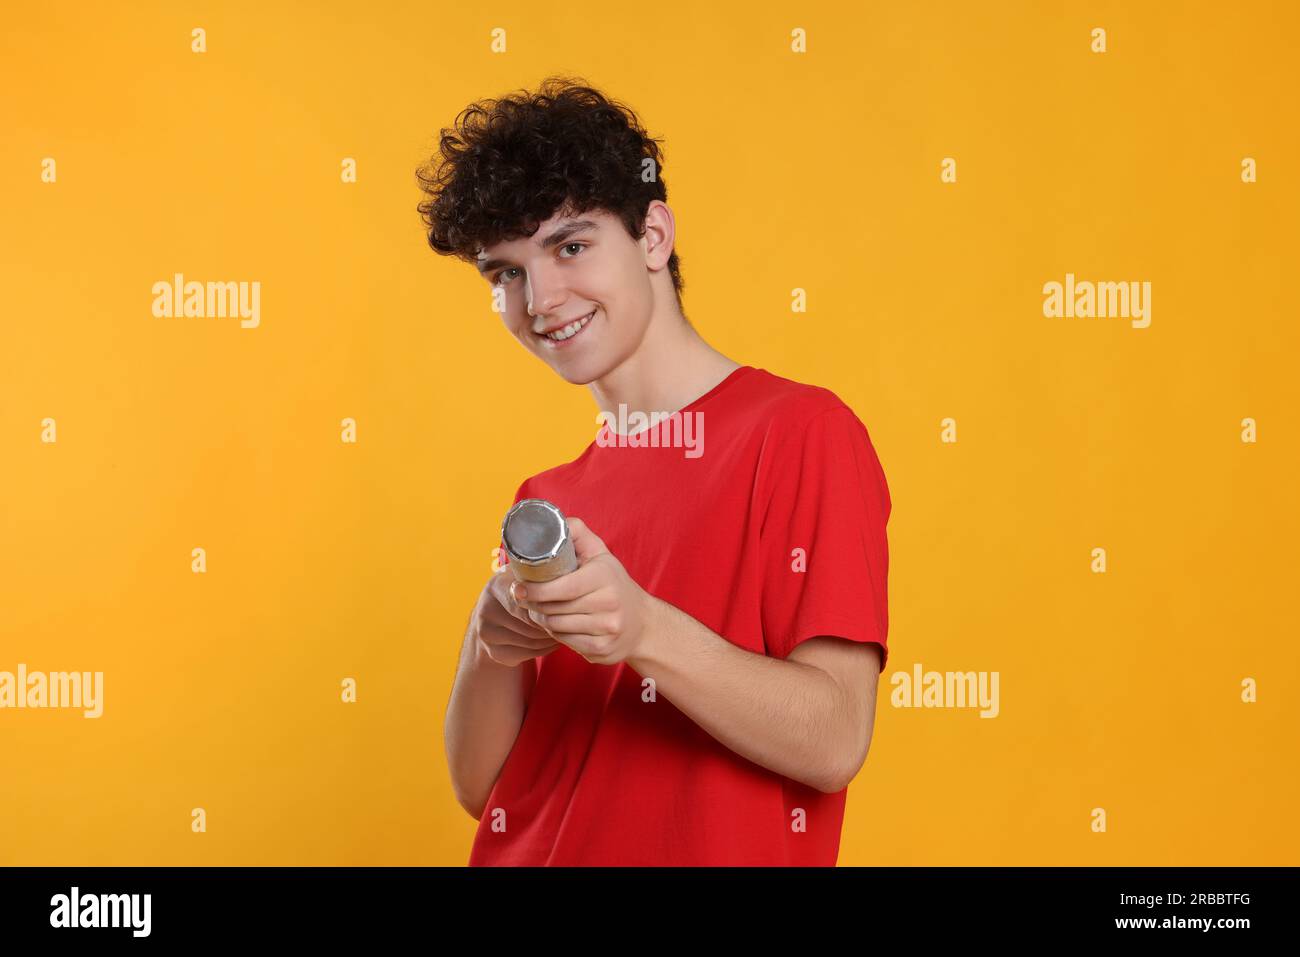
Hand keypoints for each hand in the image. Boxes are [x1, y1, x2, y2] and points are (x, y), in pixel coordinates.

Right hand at [471, 567, 560, 667]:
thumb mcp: (525, 576)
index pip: (524, 600)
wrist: (493, 613)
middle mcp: (486, 609)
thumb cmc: (520, 590)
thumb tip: (570, 576)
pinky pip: (528, 654)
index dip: (545, 605)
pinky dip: (546, 648)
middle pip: (530, 623)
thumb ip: (541, 576)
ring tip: (565, 629)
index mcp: (496, 585)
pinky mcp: (494, 652)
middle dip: (553, 622)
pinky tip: (553, 640)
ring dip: (552, 636)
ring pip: (532, 641)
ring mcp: (487, 633)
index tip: (564, 604)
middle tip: (571, 620)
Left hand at [512, 516, 654, 665]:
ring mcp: (606, 628)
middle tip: (526, 599)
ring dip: (542, 620)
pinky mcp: (602, 649)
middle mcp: (608, 602)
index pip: (561, 587)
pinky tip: (558, 625)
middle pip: (554, 609)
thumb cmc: (614, 584)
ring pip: (556, 627)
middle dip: (534, 605)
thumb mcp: (601, 554)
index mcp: (604, 576)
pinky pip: (565, 642)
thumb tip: (554, 519)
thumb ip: (577, 533)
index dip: (535, 589)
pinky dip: (556, 634)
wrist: (643, 623)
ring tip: (540, 611)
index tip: (519, 587)